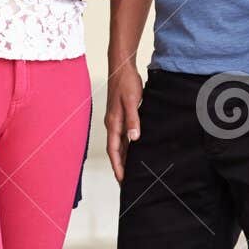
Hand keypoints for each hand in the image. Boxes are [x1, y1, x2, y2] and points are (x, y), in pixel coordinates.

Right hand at [104, 63, 143, 181]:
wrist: (121, 66)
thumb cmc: (125, 82)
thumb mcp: (131, 101)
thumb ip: (133, 120)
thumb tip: (134, 138)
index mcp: (113, 122)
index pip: (114, 150)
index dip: (118, 165)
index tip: (122, 179)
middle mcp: (112, 123)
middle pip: (115, 150)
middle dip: (120, 166)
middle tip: (126, 182)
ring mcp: (116, 120)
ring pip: (119, 144)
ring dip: (124, 158)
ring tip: (131, 171)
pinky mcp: (121, 115)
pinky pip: (123, 135)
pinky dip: (128, 146)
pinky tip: (135, 150)